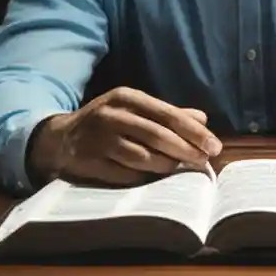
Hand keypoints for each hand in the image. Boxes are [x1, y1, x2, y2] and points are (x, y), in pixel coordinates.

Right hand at [27, 86, 221, 186]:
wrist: (61, 137)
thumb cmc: (109, 123)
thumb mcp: (135, 110)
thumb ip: (169, 114)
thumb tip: (203, 119)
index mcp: (127, 97)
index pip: (168, 114)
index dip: (193, 132)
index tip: (214, 146)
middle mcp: (112, 114)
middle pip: (157, 135)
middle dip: (185, 150)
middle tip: (204, 161)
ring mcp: (99, 139)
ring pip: (142, 156)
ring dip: (166, 165)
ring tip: (179, 169)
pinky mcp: (90, 161)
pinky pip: (125, 174)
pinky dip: (143, 177)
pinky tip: (153, 178)